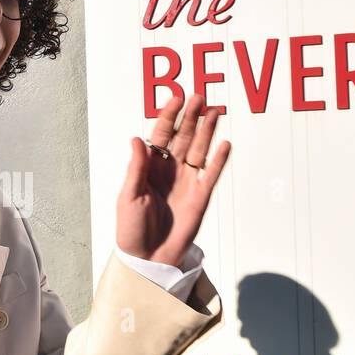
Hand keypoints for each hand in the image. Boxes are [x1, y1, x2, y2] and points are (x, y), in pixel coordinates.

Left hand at [116, 94, 230, 267]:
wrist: (148, 257)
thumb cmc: (131, 228)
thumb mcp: (129, 196)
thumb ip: (136, 168)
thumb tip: (136, 139)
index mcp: (149, 167)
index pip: (160, 135)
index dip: (169, 116)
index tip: (177, 98)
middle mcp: (169, 170)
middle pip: (183, 137)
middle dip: (191, 117)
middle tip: (200, 97)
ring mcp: (186, 182)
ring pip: (199, 150)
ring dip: (207, 131)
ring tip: (214, 111)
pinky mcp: (200, 196)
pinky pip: (211, 173)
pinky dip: (219, 159)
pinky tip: (225, 143)